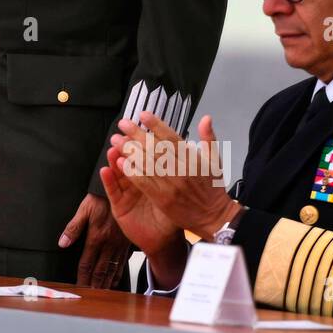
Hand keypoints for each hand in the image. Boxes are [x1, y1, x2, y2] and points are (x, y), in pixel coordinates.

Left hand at [59, 193, 131, 289]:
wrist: (122, 189)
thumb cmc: (100, 198)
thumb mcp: (84, 209)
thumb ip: (73, 227)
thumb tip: (62, 243)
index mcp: (96, 237)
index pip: (86, 263)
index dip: (82, 277)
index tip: (79, 287)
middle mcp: (108, 244)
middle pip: (100, 270)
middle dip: (94, 285)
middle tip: (90, 296)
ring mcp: (119, 245)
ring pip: (112, 269)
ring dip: (106, 283)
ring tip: (102, 293)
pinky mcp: (127, 243)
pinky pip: (123, 262)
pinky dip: (118, 273)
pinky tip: (115, 280)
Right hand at [100, 146, 184, 286]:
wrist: (165, 239)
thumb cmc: (174, 214)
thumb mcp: (184, 192)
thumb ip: (186, 170)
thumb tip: (195, 145)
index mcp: (154, 173)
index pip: (147, 153)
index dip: (144, 139)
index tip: (141, 125)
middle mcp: (138, 180)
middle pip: (131, 159)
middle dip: (126, 146)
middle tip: (122, 134)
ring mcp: (127, 192)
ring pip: (118, 172)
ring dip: (114, 159)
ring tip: (112, 149)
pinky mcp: (119, 205)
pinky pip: (113, 191)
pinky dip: (108, 181)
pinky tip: (105, 171)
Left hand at [113, 112, 238, 240]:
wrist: (213, 217)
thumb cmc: (213, 188)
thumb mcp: (215, 160)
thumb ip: (209, 137)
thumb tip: (205, 118)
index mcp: (193, 158)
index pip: (171, 137)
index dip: (156, 124)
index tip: (143, 114)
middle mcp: (181, 170)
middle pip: (155, 148)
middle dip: (136, 134)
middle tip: (123, 124)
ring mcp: (171, 185)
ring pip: (147, 164)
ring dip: (130, 150)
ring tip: (117, 141)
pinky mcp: (162, 199)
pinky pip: (144, 183)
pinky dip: (132, 172)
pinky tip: (122, 163)